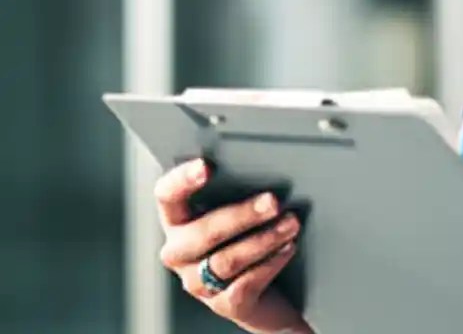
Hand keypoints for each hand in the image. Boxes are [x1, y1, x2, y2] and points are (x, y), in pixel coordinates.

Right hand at [155, 159, 312, 333]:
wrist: (265, 291)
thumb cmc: (248, 238)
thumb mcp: (238, 213)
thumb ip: (238, 191)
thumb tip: (266, 162)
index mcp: (179, 221)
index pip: (167, 196)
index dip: (181, 181)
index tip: (206, 166)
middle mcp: (180, 253)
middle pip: (203, 232)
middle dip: (242, 215)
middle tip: (273, 201)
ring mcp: (198, 282)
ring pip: (227, 260)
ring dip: (264, 239)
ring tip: (291, 223)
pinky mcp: (224, 304)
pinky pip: (246, 284)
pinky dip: (271, 263)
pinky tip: (288, 247)